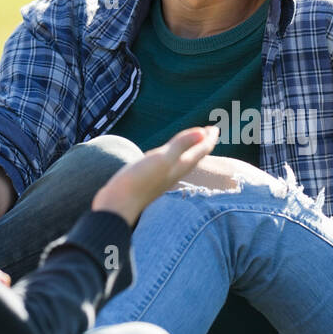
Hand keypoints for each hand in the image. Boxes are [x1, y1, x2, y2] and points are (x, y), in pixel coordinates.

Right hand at [91, 126, 219, 225]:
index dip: (208, 138)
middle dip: (202, 143)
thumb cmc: (139, 181)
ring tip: (193, 142)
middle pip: (194, 155)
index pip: (200, 150)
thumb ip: (181, 145)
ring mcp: (162, 177)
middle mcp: (174, 172)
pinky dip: (173, 157)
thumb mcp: (162, 158)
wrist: (118, 205)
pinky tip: (167, 158)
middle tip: (209, 132)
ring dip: (190, 149)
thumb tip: (203, 132)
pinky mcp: (150, 180)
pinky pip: (168, 165)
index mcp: (179, 165)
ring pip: (182, 161)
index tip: (215, 128)